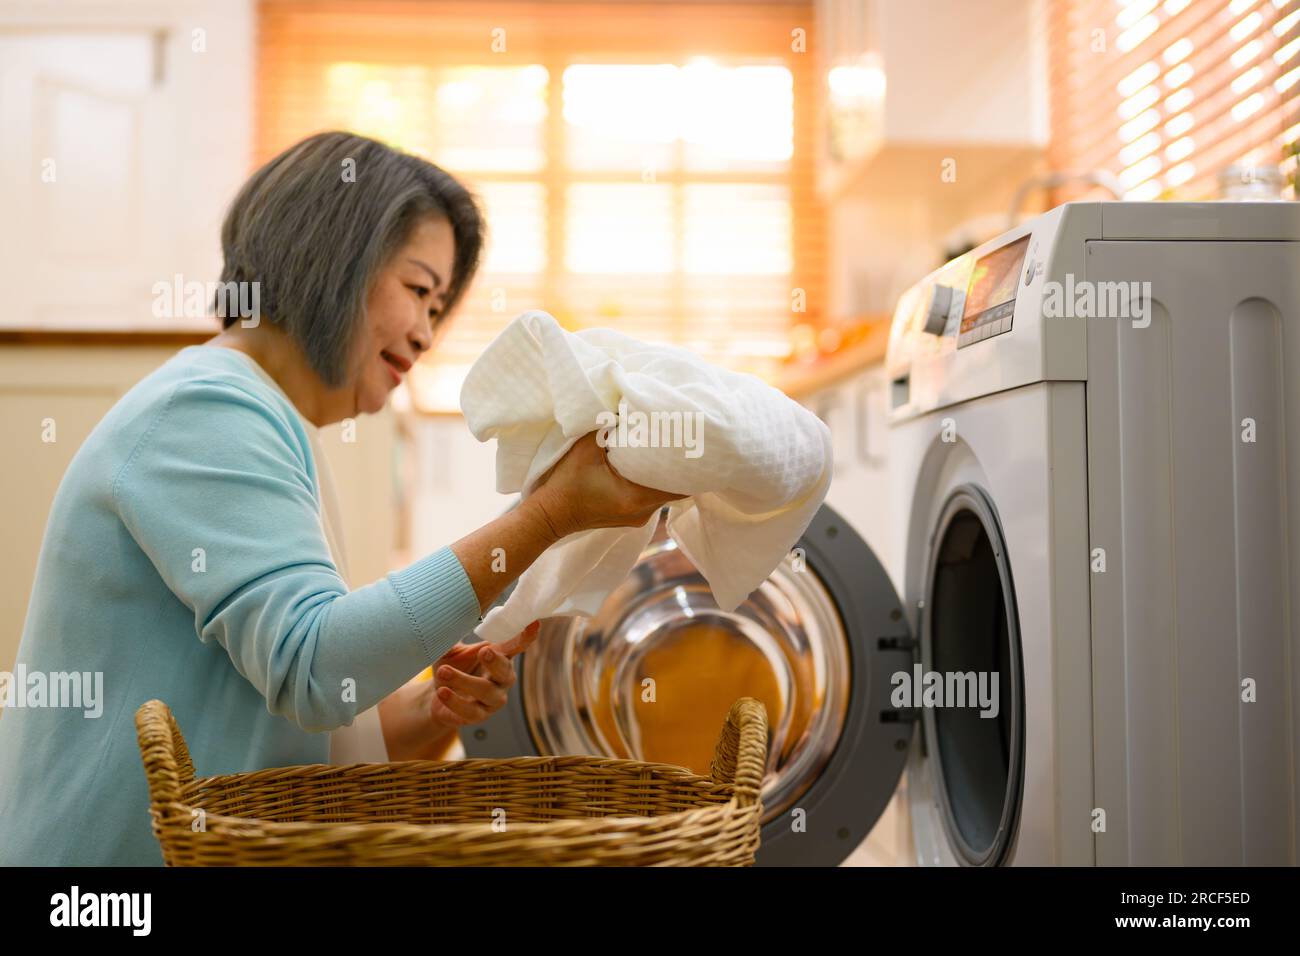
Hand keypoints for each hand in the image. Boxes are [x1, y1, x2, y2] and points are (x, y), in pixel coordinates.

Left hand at [429, 621, 540, 726]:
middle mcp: (502, 679)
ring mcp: (493, 699)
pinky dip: (455, 701)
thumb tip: (449, 618)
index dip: (526, 637)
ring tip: (443, 671)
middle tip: (484, 651)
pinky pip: (470, 711)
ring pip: (485, 691)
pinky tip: (442, 692)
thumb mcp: (451, 649)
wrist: (437, 695)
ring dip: (463, 681)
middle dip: (496, 662)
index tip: (534, 623)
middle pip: (506, 672)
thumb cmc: (450, 665)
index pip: (516, 646)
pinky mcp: (479, 716)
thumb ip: (453, 635)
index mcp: (500, 657)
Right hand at [528, 431, 683, 539]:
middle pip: (675, 489)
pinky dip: (653, 481)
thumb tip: (627, 404)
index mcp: (637, 498)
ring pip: (663, 492)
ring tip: (669, 449)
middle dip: (679, 466)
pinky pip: (652, 496)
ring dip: (665, 474)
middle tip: (684, 442)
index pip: (679, 486)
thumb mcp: (585, 448)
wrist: (548, 515)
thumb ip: (607, 425)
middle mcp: (643, 512)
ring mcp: (638, 517)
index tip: (694, 445)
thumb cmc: (565, 483)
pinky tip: (651, 464)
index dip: (689, 467)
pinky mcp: (630, 515)